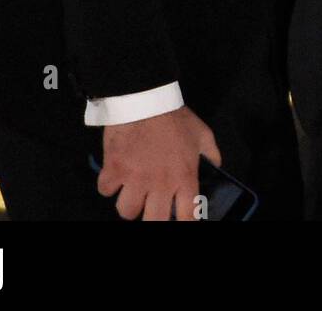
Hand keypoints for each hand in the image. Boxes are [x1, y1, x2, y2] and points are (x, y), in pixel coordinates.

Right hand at [96, 106, 221, 220]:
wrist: (146, 99)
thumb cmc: (175, 118)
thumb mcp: (202, 134)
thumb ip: (211, 153)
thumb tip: (216, 167)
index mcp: (184, 177)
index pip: (188, 217)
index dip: (184, 222)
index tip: (178, 218)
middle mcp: (160, 184)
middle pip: (153, 222)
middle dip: (151, 218)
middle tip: (150, 207)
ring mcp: (134, 179)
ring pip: (126, 211)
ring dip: (129, 202)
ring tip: (132, 190)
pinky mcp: (113, 170)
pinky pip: (105, 191)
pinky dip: (108, 184)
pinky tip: (115, 174)